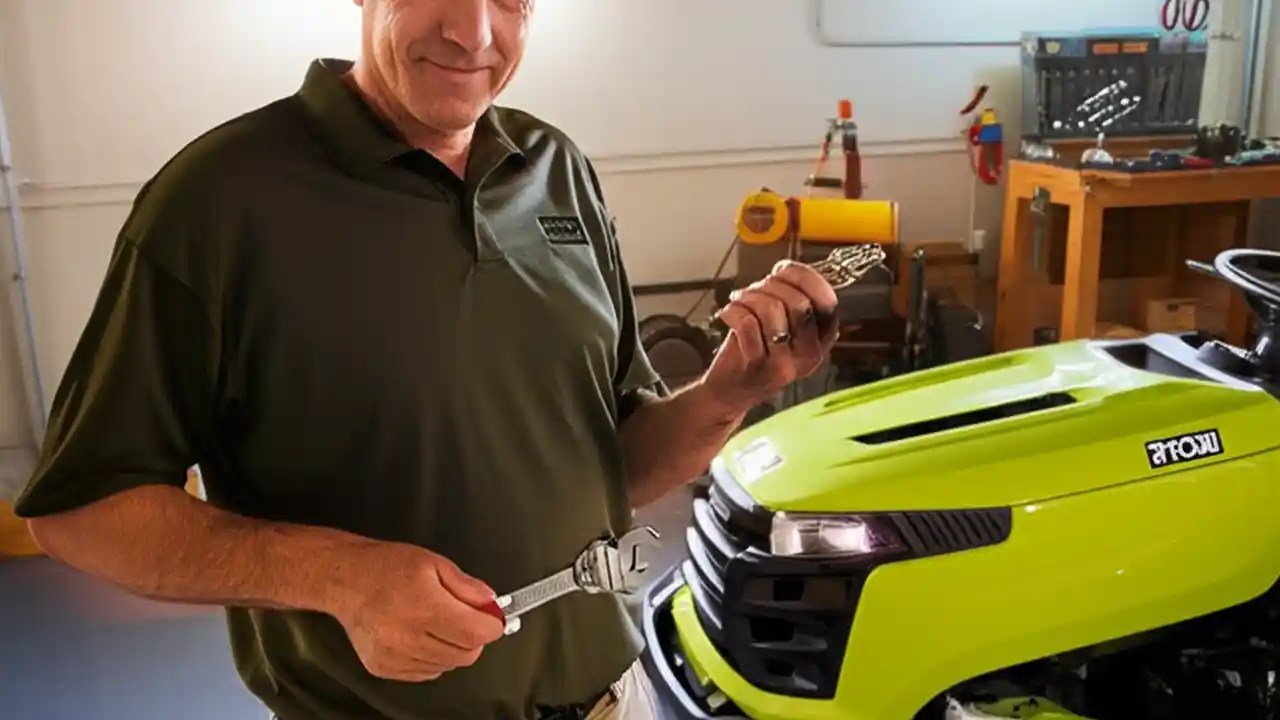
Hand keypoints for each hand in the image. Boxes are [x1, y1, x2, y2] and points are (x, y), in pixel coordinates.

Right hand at [328, 541, 504, 681]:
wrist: (344, 581)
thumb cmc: (386, 567)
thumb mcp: (433, 563)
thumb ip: (466, 586)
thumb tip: (491, 602)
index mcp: (425, 608)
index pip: (477, 633)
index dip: (492, 626)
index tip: (494, 617)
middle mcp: (409, 638)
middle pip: (466, 654)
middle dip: (473, 637)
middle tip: (465, 617)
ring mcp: (395, 657)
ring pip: (447, 666)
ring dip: (452, 648)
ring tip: (436, 623)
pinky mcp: (384, 668)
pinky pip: (426, 672)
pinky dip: (432, 658)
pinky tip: (421, 635)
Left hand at [702, 260, 839, 416]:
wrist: (731, 391)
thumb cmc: (756, 349)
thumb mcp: (784, 325)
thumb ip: (793, 298)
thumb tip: (790, 269)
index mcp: (822, 339)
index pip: (827, 300)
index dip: (805, 277)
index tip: (782, 269)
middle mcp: (811, 354)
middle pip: (798, 302)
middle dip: (771, 286)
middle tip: (754, 290)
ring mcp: (786, 363)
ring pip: (772, 309)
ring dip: (750, 297)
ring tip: (740, 302)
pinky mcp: (759, 367)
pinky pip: (748, 324)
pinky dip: (734, 312)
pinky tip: (728, 314)